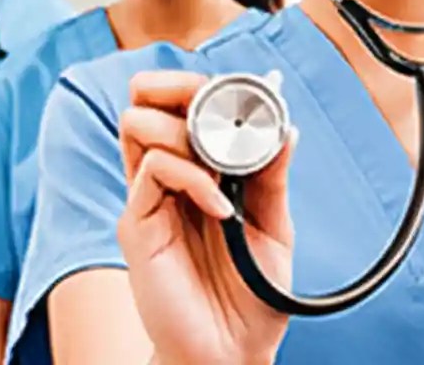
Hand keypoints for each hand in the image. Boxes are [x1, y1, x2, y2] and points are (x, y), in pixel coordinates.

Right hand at [116, 71, 297, 364]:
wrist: (233, 351)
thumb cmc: (251, 295)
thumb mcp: (275, 227)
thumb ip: (273, 177)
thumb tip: (286, 125)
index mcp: (199, 171)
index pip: (185, 104)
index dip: (209, 85)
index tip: (251, 92)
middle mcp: (168, 178)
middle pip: (146, 99)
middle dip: (181, 85)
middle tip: (217, 102)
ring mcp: (148, 199)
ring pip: (137, 123)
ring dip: (185, 128)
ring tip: (220, 165)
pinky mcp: (138, 225)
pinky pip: (152, 171)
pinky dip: (191, 177)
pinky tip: (220, 208)